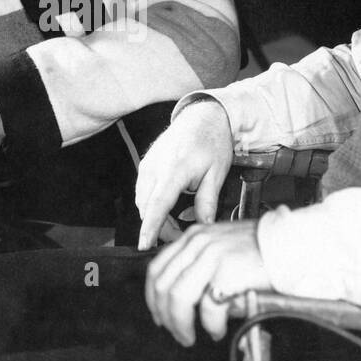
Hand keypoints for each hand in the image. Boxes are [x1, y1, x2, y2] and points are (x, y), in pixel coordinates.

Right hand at [136, 99, 234, 249]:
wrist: (202, 117)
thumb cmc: (212, 142)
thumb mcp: (217, 173)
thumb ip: (207, 201)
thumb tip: (204, 225)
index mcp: (175, 169)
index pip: (158, 204)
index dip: (150, 227)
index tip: (144, 244)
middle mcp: (156, 168)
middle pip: (148, 208)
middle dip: (160, 228)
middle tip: (180, 236)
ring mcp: (148, 166)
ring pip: (143, 202)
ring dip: (155, 217)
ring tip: (176, 224)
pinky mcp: (146, 166)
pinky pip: (143, 192)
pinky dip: (152, 205)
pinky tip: (168, 208)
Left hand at [144, 221, 272, 345]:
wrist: (293, 245)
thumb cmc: (263, 251)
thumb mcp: (225, 248)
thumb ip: (203, 267)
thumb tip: (188, 303)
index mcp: (195, 237)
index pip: (158, 267)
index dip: (153, 296)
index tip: (159, 315)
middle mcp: (198, 243)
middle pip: (164, 285)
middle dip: (165, 315)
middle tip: (176, 333)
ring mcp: (212, 256)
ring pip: (178, 297)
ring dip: (180, 324)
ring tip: (189, 337)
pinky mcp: (227, 272)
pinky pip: (207, 306)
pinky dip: (209, 325)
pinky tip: (216, 330)